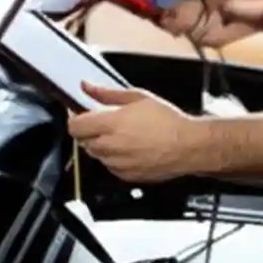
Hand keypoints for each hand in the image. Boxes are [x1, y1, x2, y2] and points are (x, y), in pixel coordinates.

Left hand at [67, 81, 206, 182]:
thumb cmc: (168, 121)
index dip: (75, 119)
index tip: (81, 114)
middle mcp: (110, 146)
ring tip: (123, 135)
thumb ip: (107, 93)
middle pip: (83, 141)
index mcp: (110, 124)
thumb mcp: (138, 97)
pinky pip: (110, 166)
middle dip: (90, 131)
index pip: (75, 126)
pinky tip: (131, 148)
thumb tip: (88, 87)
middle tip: (106, 122)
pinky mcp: (125, 176)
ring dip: (102, 145)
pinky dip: (114, 158)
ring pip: (96, 155)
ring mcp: (117, 163)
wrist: (188, 146)